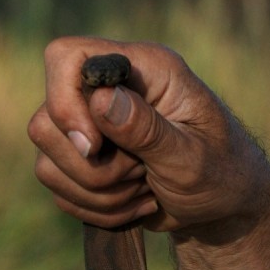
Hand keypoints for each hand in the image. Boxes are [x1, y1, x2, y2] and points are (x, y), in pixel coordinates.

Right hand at [27, 37, 269, 236]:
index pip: (66, 58)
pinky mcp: (83, 162)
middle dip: (94, 168)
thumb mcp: (193, 158)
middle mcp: (108, 91)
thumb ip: (148, 130)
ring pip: (47, 163)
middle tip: (142, 176)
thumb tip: (100, 99)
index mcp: (141, 69)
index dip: (66, 105)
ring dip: (99, 194)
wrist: (223, 209)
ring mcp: (90, 127)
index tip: (95, 147)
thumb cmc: (221, 176)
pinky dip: (97, 210)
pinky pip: (59, 190)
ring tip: (145, 191)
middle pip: (46, 122)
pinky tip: (136, 204)